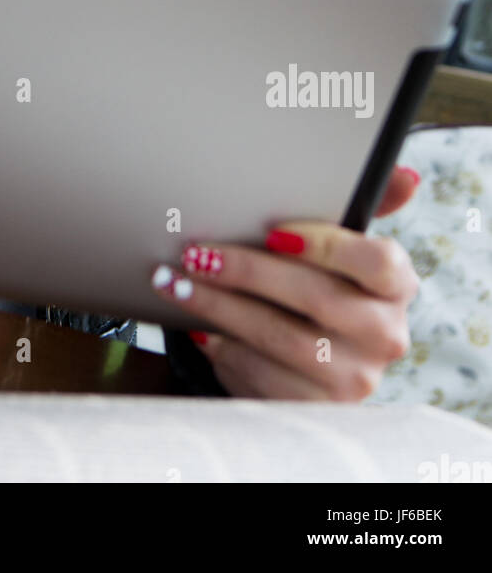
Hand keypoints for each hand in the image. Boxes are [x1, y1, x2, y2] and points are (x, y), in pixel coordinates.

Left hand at [151, 165, 421, 399]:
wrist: (313, 361)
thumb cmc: (320, 283)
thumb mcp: (339, 248)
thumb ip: (367, 206)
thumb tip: (408, 175)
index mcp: (397, 287)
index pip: (379, 262)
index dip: (327, 245)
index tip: (272, 231)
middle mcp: (385, 336)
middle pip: (315, 297)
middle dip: (246, 271)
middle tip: (195, 253)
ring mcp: (354, 379)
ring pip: (278, 337)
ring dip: (218, 307)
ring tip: (176, 282)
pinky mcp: (315, 409)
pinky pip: (261, 377)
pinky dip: (223, 348)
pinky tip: (198, 327)